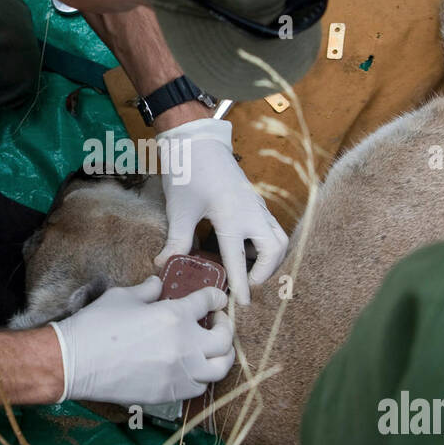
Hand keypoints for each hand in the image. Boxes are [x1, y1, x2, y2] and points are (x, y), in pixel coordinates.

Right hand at [49, 277, 234, 404]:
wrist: (75, 364)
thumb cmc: (95, 326)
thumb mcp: (122, 296)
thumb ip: (148, 290)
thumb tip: (158, 285)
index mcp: (174, 315)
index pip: (208, 302)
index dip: (216, 298)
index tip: (217, 299)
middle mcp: (184, 345)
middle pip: (224, 339)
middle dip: (225, 327)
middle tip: (218, 322)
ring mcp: (179, 373)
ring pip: (219, 368)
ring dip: (220, 356)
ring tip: (213, 349)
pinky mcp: (169, 393)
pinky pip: (199, 387)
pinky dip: (202, 376)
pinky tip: (193, 369)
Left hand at [155, 118, 287, 304]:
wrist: (197, 140)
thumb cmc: (187, 172)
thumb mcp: (180, 209)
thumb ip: (177, 241)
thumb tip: (165, 266)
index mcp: (231, 216)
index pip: (239, 260)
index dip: (242, 285)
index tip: (242, 304)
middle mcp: (251, 211)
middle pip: (274, 250)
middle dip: (264, 272)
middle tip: (247, 284)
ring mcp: (257, 204)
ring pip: (279, 238)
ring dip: (271, 258)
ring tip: (252, 271)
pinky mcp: (256, 200)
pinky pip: (272, 227)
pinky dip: (268, 244)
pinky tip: (249, 250)